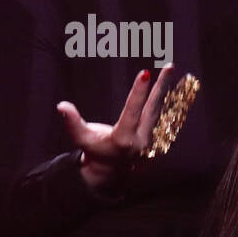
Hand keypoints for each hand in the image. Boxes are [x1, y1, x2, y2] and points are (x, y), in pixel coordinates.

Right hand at [56, 63, 176, 189]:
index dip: (138, 92)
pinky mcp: (158, 137)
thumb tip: (62, 106)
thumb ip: (72, 122)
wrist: (112, 170)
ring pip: (161, 109)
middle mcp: (142, 140)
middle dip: (161, 86)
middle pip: (153, 108)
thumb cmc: (95, 150)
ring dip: (166, 88)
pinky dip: (170, 98)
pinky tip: (175, 82)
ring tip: (170, 68)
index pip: (132, 111)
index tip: (145, 73)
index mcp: (124, 139)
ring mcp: (152, 139)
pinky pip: (165, 114)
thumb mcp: (82, 138)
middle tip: (168, 66)